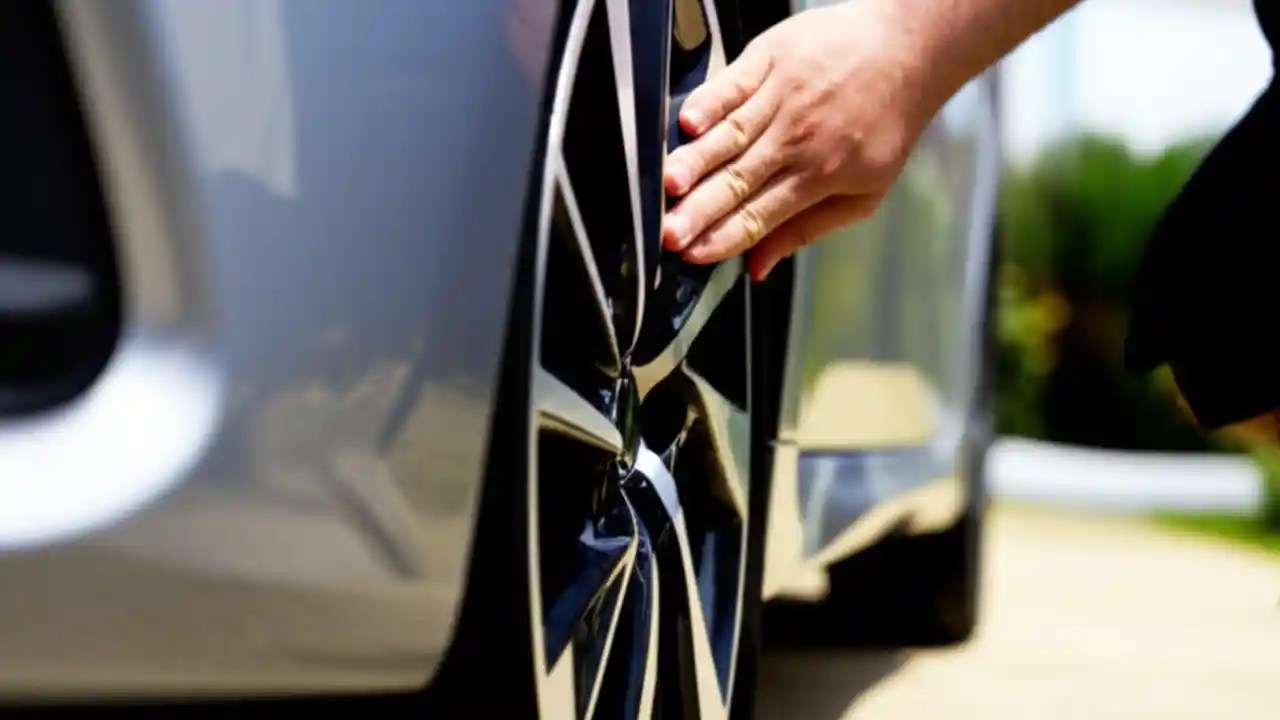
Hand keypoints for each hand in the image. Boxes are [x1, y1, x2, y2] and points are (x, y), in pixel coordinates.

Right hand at [661, 0, 943, 280]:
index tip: (691, 255)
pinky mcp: (771, 58)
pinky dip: (710, 102)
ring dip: (696, 161)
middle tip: (667, 234)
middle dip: (699, 211)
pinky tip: (688, 122)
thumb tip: (757, 268)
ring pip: (730, 136)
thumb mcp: (862, 193)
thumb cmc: (885, 124)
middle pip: (738, 181)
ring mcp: (783, 96)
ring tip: (668, 184)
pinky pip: (732, 84)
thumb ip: (804, 231)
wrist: (907, 50)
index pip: (760, 216)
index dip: (722, 238)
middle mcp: (797, 139)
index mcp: (819, 176)